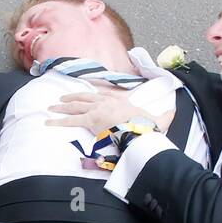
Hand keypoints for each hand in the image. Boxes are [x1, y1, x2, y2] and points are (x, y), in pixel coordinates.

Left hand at [46, 85, 173, 134]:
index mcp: (119, 100)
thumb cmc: (148, 126)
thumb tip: (174, 110)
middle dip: (72, 97)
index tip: (85, 93)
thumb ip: (164, 116)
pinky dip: (58, 122)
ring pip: (75, 106)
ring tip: (50, 108)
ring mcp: (97, 109)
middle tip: (61, 99)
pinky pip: (70, 121)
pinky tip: (47, 122)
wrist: (141, 129)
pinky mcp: (90, 120)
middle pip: (85, 97)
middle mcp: (106, 102)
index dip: (92, 94)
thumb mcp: (159, 119)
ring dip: (61, 107)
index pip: (102, 94)